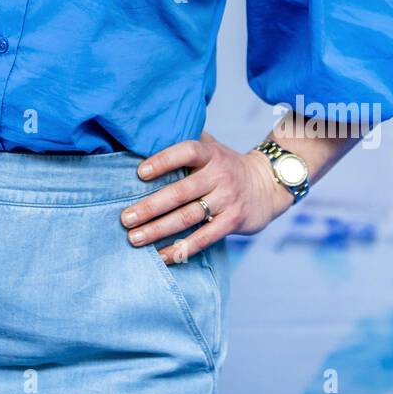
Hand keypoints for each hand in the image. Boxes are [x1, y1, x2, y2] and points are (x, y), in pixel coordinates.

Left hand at [119, 130, 292, 263]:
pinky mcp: (232, 222)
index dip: (163, 161)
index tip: (139, 174)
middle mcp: (219, 175)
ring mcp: (227, 200)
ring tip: (134, 238)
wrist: (267, 185)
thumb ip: (187, 142)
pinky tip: (161, 256)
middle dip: (150, 207)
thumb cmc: (226, 164)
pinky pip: (204, 238)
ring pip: (188, 217)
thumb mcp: (212, 146)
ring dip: (158, 230)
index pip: (186, 152)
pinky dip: (181, 249)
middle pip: (180, 192)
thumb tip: (146, 138)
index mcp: (210, 153)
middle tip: (125, 218)